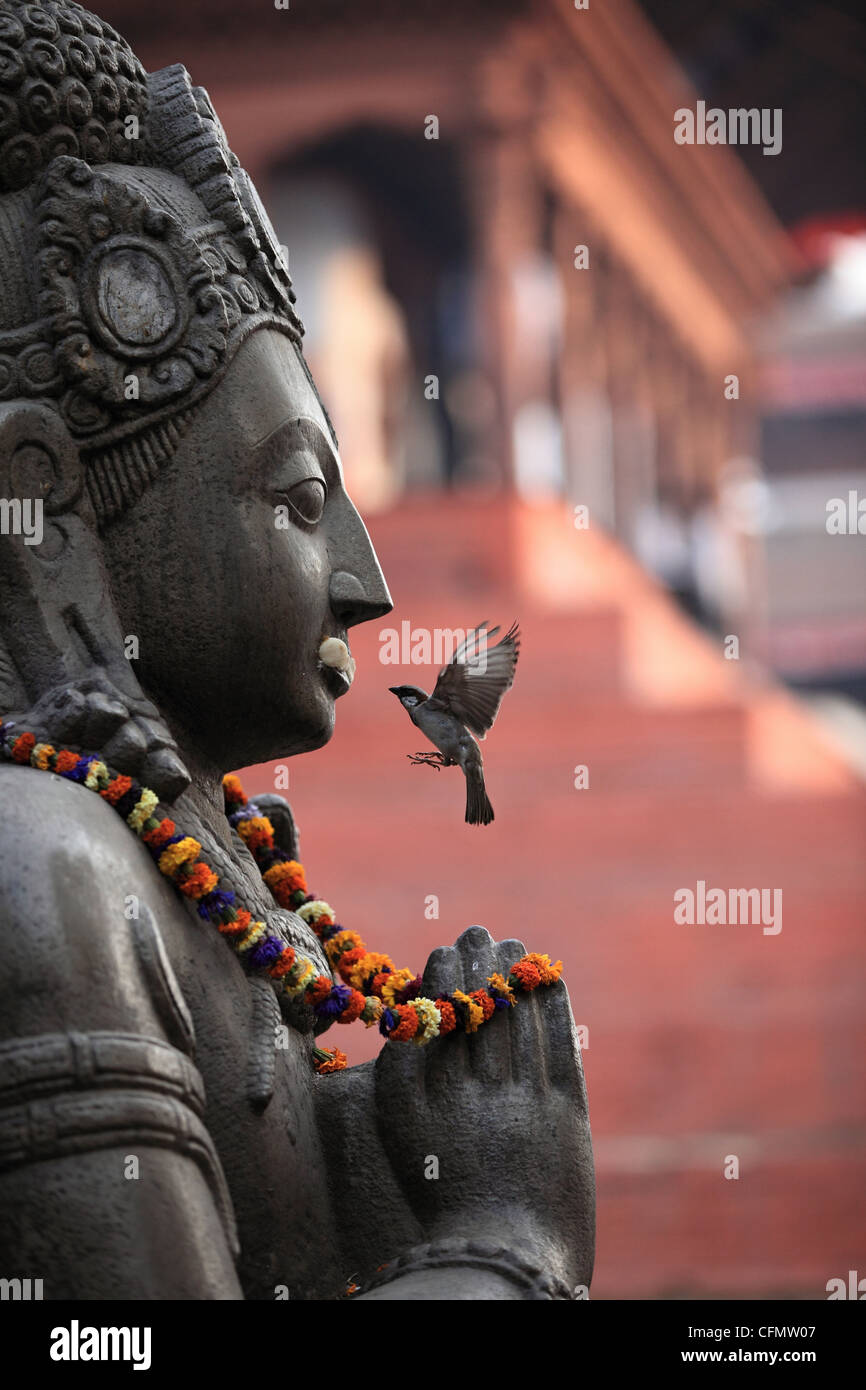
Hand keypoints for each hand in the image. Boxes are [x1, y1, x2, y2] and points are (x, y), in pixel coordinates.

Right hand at [373, 925, 594, 1290]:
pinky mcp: (566, 1120)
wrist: (506, 1263)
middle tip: (479, 931)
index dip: (439, 981)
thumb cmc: (451, 1202)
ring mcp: (519, 1109)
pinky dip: (553, 1007)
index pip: (427, 1022)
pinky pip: (559, 1047)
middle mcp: (467, 1103)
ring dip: (514, 974)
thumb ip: (412, 1085)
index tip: (442, 951)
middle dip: (478, 963)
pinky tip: (548, 979)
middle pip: (473, 1011)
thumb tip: (424, 1018)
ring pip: (516, 1021)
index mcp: (419, 1113)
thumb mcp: (414, 1145)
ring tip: (510, 945)